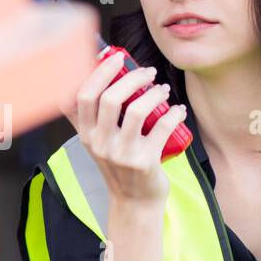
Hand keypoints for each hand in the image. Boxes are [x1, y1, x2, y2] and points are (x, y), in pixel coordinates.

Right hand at [58, 51, 186, 208]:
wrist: (134, 202)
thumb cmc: (119, 165)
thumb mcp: (97, 141)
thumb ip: (92, 115)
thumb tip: (96, 73)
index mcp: (85, 133)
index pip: (81, 96)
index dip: (98, 72)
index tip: (117, 58)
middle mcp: (99, 143)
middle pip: (109, 98)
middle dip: (132, 77)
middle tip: (148, 72)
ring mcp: (121, 153)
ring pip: (136, 110)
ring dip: (154, 94)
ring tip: (162, 90)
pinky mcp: (144, 162)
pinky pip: (162, 128)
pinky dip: (174, 114)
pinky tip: (179, 110)